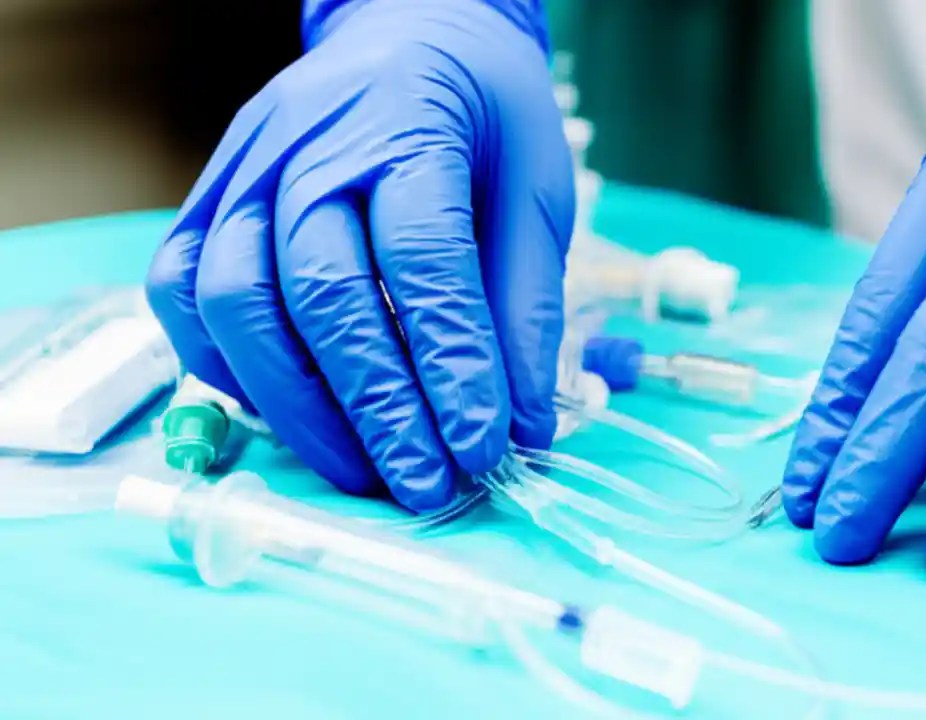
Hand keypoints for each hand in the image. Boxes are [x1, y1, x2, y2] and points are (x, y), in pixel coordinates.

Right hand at [146, 0, 573, 509]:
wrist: (404, 30)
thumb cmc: (481, 110)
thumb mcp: (536, 185)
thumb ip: (527, 303)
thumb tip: (524, 424)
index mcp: (407, 122)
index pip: (423, 259)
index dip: (453, 364)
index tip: (483, 448)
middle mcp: (306, 146)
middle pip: (319, 292)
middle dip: (375, 405)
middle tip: (425, 483)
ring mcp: (241, 171)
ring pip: (233, 301)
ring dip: (296, 405)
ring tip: (361, 472)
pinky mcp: (204, 200)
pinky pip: (182, 293)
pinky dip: (227, 365)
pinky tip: (288, 411)